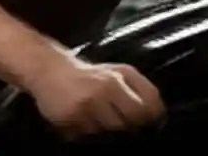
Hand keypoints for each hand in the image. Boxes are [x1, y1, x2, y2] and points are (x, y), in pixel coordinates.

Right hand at [26, 58, 165, 140]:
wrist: (48, 69)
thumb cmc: (89, 75)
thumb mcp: (118, 72)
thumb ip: (141, 89)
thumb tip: (159, 114)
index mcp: (120, 76)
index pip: (148, 107)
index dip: (151, 120)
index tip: (149, 125)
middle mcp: (105, 88)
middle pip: (130, 124)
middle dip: (129, 129)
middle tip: (120, 126)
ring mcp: (87, 105)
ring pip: (109, 134)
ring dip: (105, 132)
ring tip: (98, 121)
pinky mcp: (69, 118)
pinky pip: (86, 138)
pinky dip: (86, 135)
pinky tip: (82, 123)